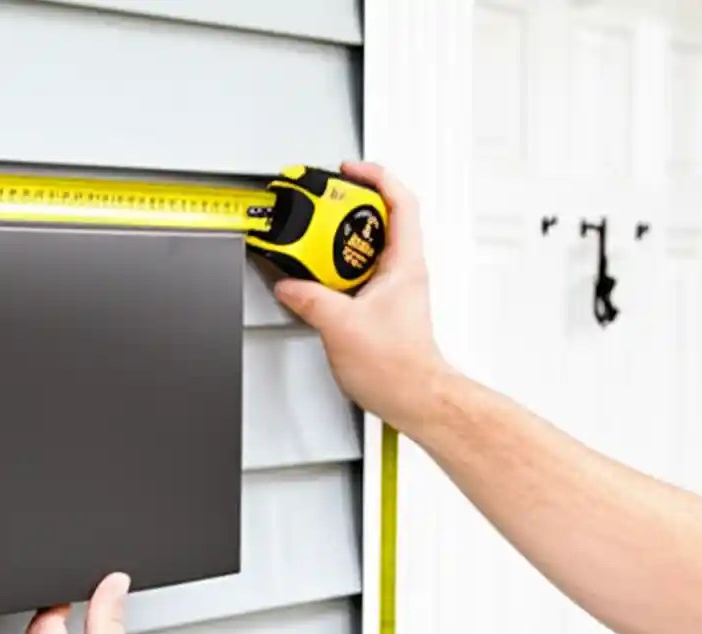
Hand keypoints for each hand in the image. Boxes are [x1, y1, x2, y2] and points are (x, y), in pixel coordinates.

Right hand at [272, 161, 449, 431]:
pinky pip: (356, 273)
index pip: (400, 201)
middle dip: (348, 205)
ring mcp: (393, 288)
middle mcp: (403, 271)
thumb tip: (288, 284)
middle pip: (379, 218)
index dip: (375, 176)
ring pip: (366, 246)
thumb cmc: (398, 367)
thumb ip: (309, 298)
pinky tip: (316, 279)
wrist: (413, 397)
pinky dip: (335, 268)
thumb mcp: (340, 325)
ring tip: (313, 240)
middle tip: (321, 203)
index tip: (348, 169)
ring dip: (339, 239)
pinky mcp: (381, 306)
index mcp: (404, 263)